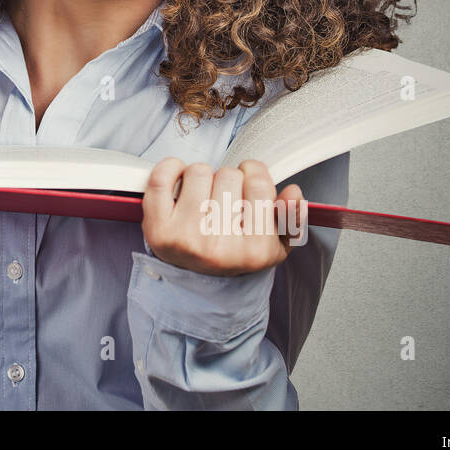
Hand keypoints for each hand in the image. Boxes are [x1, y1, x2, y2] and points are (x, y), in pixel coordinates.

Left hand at [140, 157, 305, 276]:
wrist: (198, 281)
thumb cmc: (236, 253)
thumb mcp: (276, 243)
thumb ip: (292, 216)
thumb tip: (292, 191)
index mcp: (255, 250)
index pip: (259, 183)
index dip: (255, 173)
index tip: (249, 181)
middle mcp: (219, 246)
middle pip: (229, 175)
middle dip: (229, 179)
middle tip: (225, 196)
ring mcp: (185, 237)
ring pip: (199, 171)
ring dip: (203, 177)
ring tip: (204, 196)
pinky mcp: (157, 228)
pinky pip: (162, 178)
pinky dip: (171, 168)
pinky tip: (180, 178)